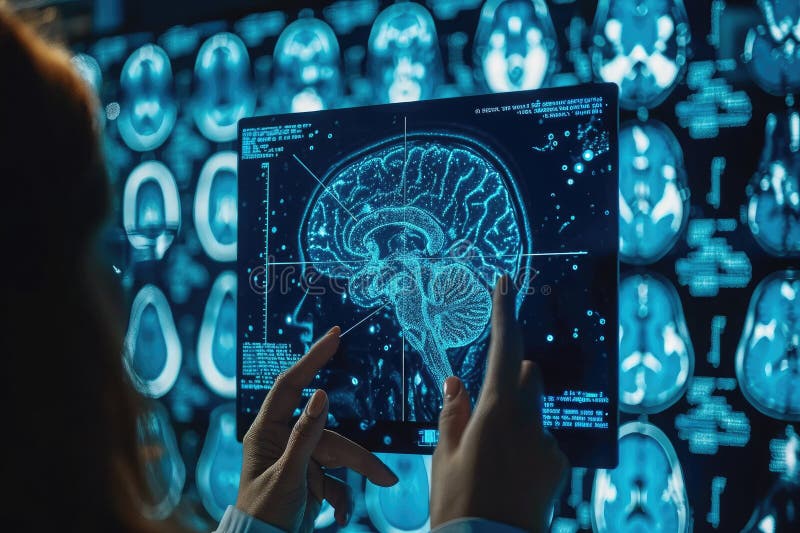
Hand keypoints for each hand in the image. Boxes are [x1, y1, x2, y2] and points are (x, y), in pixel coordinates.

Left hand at [236, 326, 398, 531]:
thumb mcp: (288, 475)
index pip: (290, 385)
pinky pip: (335, 478)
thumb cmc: (265, 512)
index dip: (311, 359)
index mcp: (267, 431)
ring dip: (357, 475)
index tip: (333, 337)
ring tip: (382, 487)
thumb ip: (306, 436)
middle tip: (383, 471)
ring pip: (338, 454)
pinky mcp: (310, 475)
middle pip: (328, 432)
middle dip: (356, 455)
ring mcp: (299, 457)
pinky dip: (342, 496)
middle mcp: (284, 438)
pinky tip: (340, 515)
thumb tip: (322, 395)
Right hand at [430, 275, 568, 531]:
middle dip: (510, 377)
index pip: (504, 348)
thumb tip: (456, 381)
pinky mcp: (559, 465)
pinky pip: (543, 440)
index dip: (505, 311)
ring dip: (516, 419)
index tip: (506, 282)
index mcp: (497, 411)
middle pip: (527, 375)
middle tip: (483, 406)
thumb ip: (452, 413)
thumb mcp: (443, 456)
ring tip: (491, 459)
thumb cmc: (458, 501)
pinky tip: (508, 476)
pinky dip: (526, 447)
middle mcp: (531, 421)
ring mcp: (549, 443)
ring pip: (533, 411)